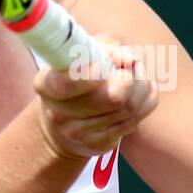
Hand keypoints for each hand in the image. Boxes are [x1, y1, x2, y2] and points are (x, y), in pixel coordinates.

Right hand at [33, 34, 158, 159]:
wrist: (62, 124)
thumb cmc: (76, 77)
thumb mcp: (78, 56)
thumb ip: (102, 47)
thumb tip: (128, 57)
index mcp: (46, 86)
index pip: (66, 85)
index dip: (90, 75)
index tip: (106, 64)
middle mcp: (58, 113)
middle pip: (112, 97)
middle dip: (131, 76)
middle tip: (134, 64)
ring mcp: (78, 133)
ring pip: (128, 108)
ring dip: (142, 86)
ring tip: (140, 73)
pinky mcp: (97, 145)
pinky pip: (134, 121)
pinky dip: (146, 102)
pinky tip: (145, 90)